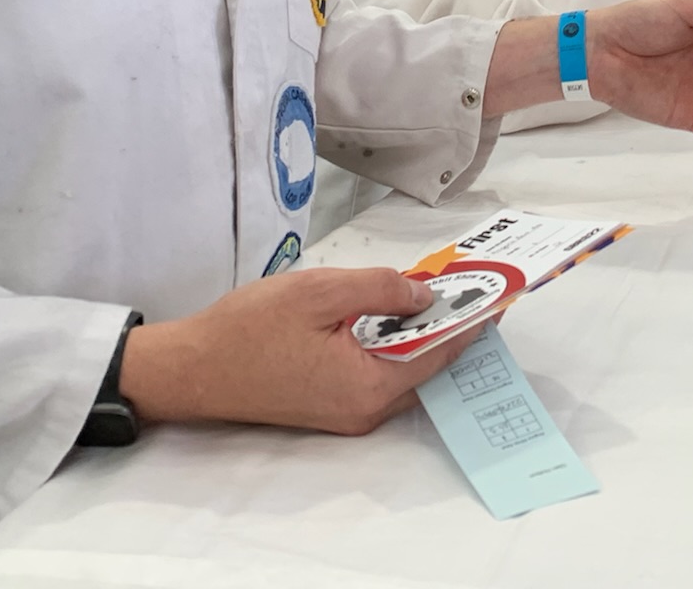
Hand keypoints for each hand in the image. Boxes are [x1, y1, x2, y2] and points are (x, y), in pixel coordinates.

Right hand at [119, 268, 483, 434]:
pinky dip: (392, 340)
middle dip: (449, 320)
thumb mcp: (320, 292)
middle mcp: (367, 410)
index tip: (502, 291)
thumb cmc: (249, 329)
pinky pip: (377, 370)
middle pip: (425, 362)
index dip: (472, 318)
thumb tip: (426, 295)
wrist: (190, 369)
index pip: (440, 351)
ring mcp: (348, 412)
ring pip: (402, 365)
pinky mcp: (331, 405)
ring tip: (439, 287)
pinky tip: (395, 310)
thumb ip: (381, 289)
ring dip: (419, 329)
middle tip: (473, 281)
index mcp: (370, 386)